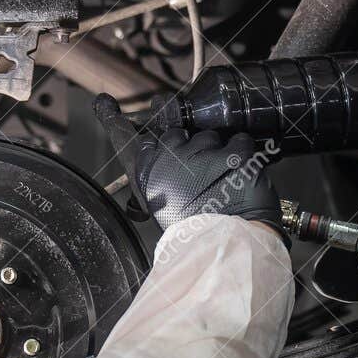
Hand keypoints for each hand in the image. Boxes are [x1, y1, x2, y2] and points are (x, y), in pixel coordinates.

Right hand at [94, 94, 280, 231]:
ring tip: (222, 177)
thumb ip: (154, 176)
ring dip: (217, 150)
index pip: (130, 135)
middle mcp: (171, 156)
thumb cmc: (189, 230)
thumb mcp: (158, 204)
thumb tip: (151, 152)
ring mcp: (204, 153)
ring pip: (210, 134)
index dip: (125, 121)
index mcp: (148, 171)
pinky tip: (241, 172)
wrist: (220, 248)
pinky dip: (243, 154)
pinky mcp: (234, 155)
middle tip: (199, 170)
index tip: (114, 109)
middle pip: (177, 132)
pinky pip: (241, 141)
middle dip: (189, 145)